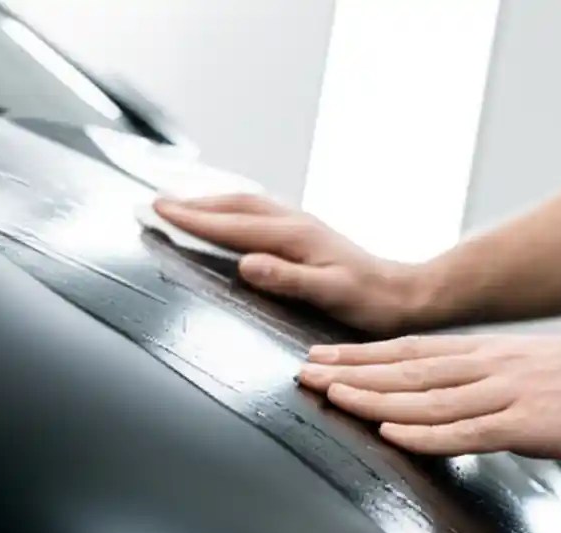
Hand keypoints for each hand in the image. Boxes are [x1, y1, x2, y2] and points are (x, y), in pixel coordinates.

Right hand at [153, 195, 425, 334]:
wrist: (407, 295)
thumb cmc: (369, 302)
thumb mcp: (330, 294)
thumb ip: (287, 279)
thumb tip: (248, 263)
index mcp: (293, 237)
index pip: (231, 225)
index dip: (191, 218)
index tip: (157, 211)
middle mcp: (295, 224)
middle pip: (233, 205)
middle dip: (192, 204)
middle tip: (154, 203)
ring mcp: (301, 227)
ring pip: (246, 205)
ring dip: (210, 202)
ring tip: (181, 204)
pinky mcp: (306, 235)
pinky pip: (258, 214)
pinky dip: (232, 211)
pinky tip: (229, 219)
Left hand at [297, 332, 560, 460]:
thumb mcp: (541, 370)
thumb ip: (498, 383)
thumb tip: (467, 399)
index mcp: (492, 353)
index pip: (413, 352)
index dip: (363, 356)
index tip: (323, 357)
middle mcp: (491, 365)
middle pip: (406, 369)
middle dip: (350, 372)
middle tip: (303, 372)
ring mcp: (509, 393)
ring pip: (426, 396)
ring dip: (373, 396)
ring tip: (329, 396)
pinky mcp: (532, 424)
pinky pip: (469, 430)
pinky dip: (428, 432)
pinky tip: (393, 432)